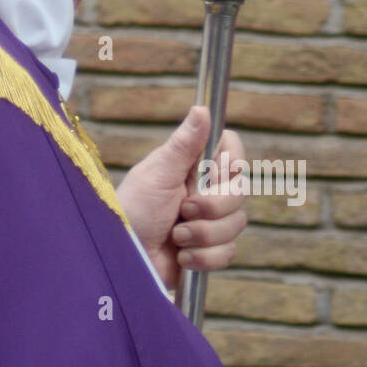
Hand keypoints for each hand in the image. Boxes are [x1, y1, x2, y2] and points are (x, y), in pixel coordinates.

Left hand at [116, 105, 247, 290]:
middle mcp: (206, 190)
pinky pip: (229, 252)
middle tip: (184, 209)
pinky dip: (203, 257)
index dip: (230, 163)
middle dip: (213, 206)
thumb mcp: (157, 174)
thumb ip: (184, 145)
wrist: (124, 258)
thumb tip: (202, 107)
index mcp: (193, 166)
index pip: (232, 150)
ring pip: (237, 223)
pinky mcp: (210, 250)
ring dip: (203, 234)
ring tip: (175, 235)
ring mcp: (210, 221)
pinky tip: (182, 256)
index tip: (213, 173)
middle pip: (242, 190)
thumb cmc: (133, 210)